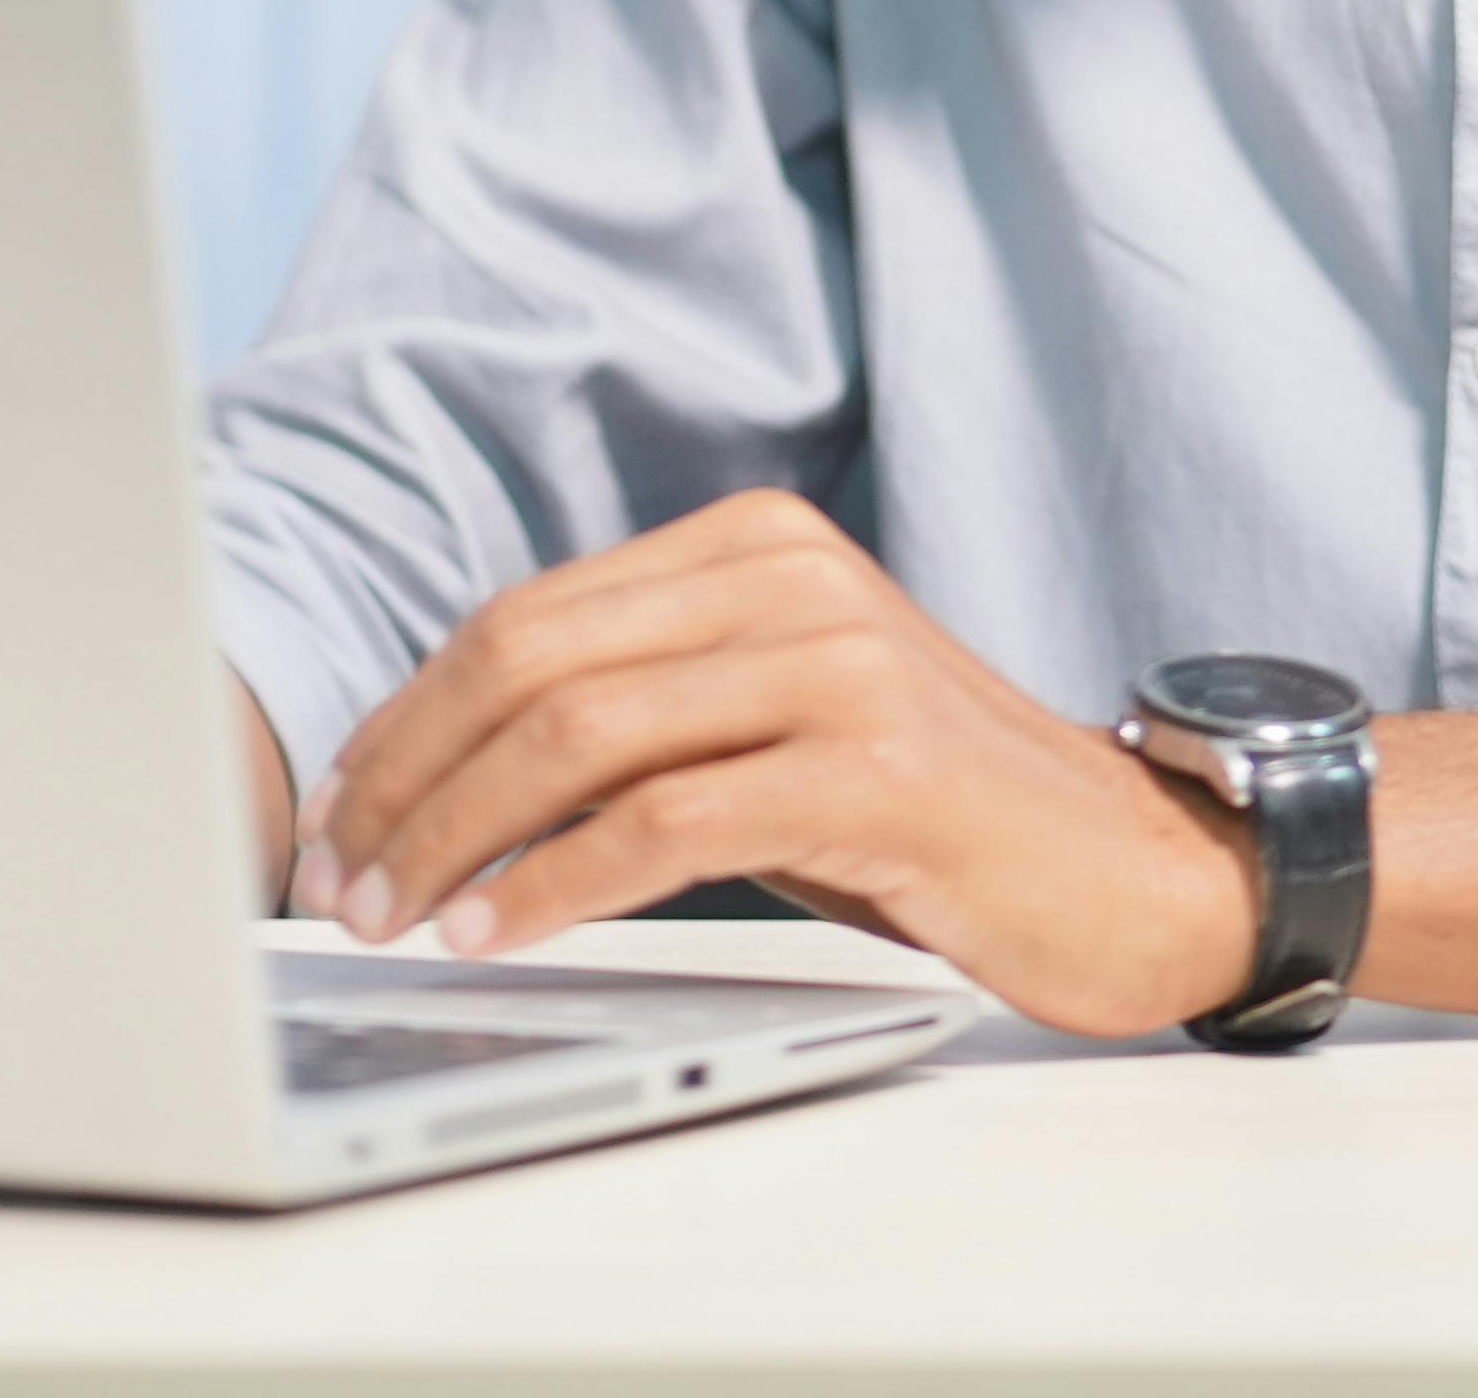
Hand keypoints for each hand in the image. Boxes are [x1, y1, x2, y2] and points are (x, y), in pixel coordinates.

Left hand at [296, 488, 1261, 1037]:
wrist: (1141, 869)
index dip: (407, 716)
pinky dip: (553, 883)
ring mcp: (840, 664)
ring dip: (456, 835)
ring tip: (394, 915)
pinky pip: (662, 821)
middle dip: (406, 775)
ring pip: (578, 730)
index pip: (525, 615)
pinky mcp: (876, 771)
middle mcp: (794, 579)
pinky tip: (500, 932)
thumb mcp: (778, 732)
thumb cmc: (940, 824)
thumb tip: (442, 781)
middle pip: (530, 658)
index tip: (336, 810)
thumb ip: (647, 716)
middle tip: (337, 878)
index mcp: (757, 545)